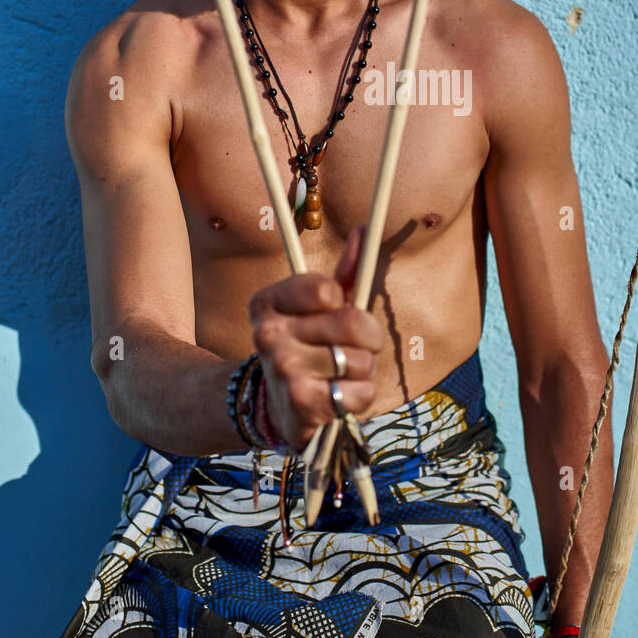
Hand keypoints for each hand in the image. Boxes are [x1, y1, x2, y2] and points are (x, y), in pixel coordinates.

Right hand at [248, 225, 384, 449]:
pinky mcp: (300, 403)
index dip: (344, 303)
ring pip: (360, 361)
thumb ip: (344, 271)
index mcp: (267, 302)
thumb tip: (364, 229)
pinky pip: (360, 393)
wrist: (280, 407)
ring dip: (365, 370)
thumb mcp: (321, 308)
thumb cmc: (310, 347)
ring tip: (343, 374)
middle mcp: (266, 333)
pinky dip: (362, 396)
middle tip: (359, 347)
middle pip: (352, 323)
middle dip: (370, 338)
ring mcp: (282, 369)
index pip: (326, 289)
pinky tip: (341, 397)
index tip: (334, 312)